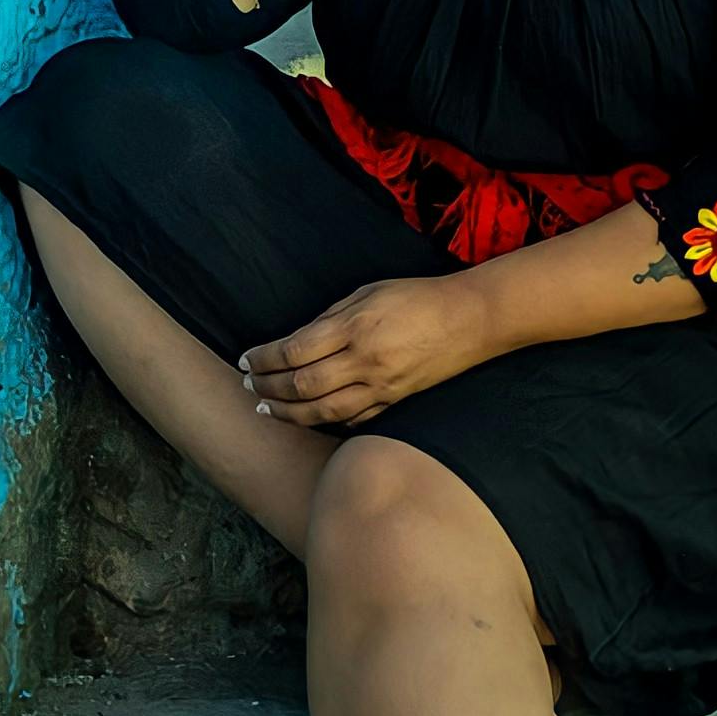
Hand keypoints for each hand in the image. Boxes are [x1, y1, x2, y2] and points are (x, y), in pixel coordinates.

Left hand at [239, 276, 495, 427]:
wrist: (471, 319)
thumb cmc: (417, 297)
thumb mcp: (367, 293)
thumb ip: (329, 319)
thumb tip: (294, 340)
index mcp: (354, 328)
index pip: (293, 351)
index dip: (263, 359)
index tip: (245, 361)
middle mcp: (365, 361)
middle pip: (302, 385)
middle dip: (268, 388)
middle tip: (248, 386)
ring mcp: (382, 386)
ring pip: (324, 411)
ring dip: (288, 413)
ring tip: (265, 409)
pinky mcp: (396, 401)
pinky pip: (354, 420)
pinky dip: (326, 422)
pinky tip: (309, 418)